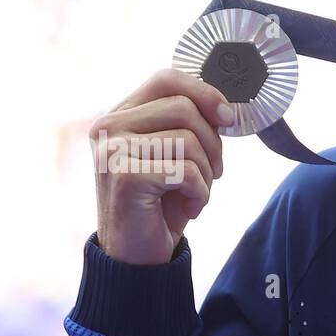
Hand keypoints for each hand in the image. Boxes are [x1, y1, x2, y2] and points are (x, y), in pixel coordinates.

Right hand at [91, 69, 232, 265]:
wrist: (138, 257)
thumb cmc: (161, 204)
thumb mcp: (175, 156)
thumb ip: (189, 124)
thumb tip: (225, 106)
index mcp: (120, 115)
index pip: (166, 78)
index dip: (205, 92)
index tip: (227, 118)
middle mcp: (108, 127)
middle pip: (184, 107)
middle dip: (212, 143)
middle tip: (211, 173)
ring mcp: (112, 151)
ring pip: (189, 139)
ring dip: (207, 173)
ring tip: (195, 194)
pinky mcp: (124, 177)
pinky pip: (186, 171)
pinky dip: (200, 193)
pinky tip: (189, 209)